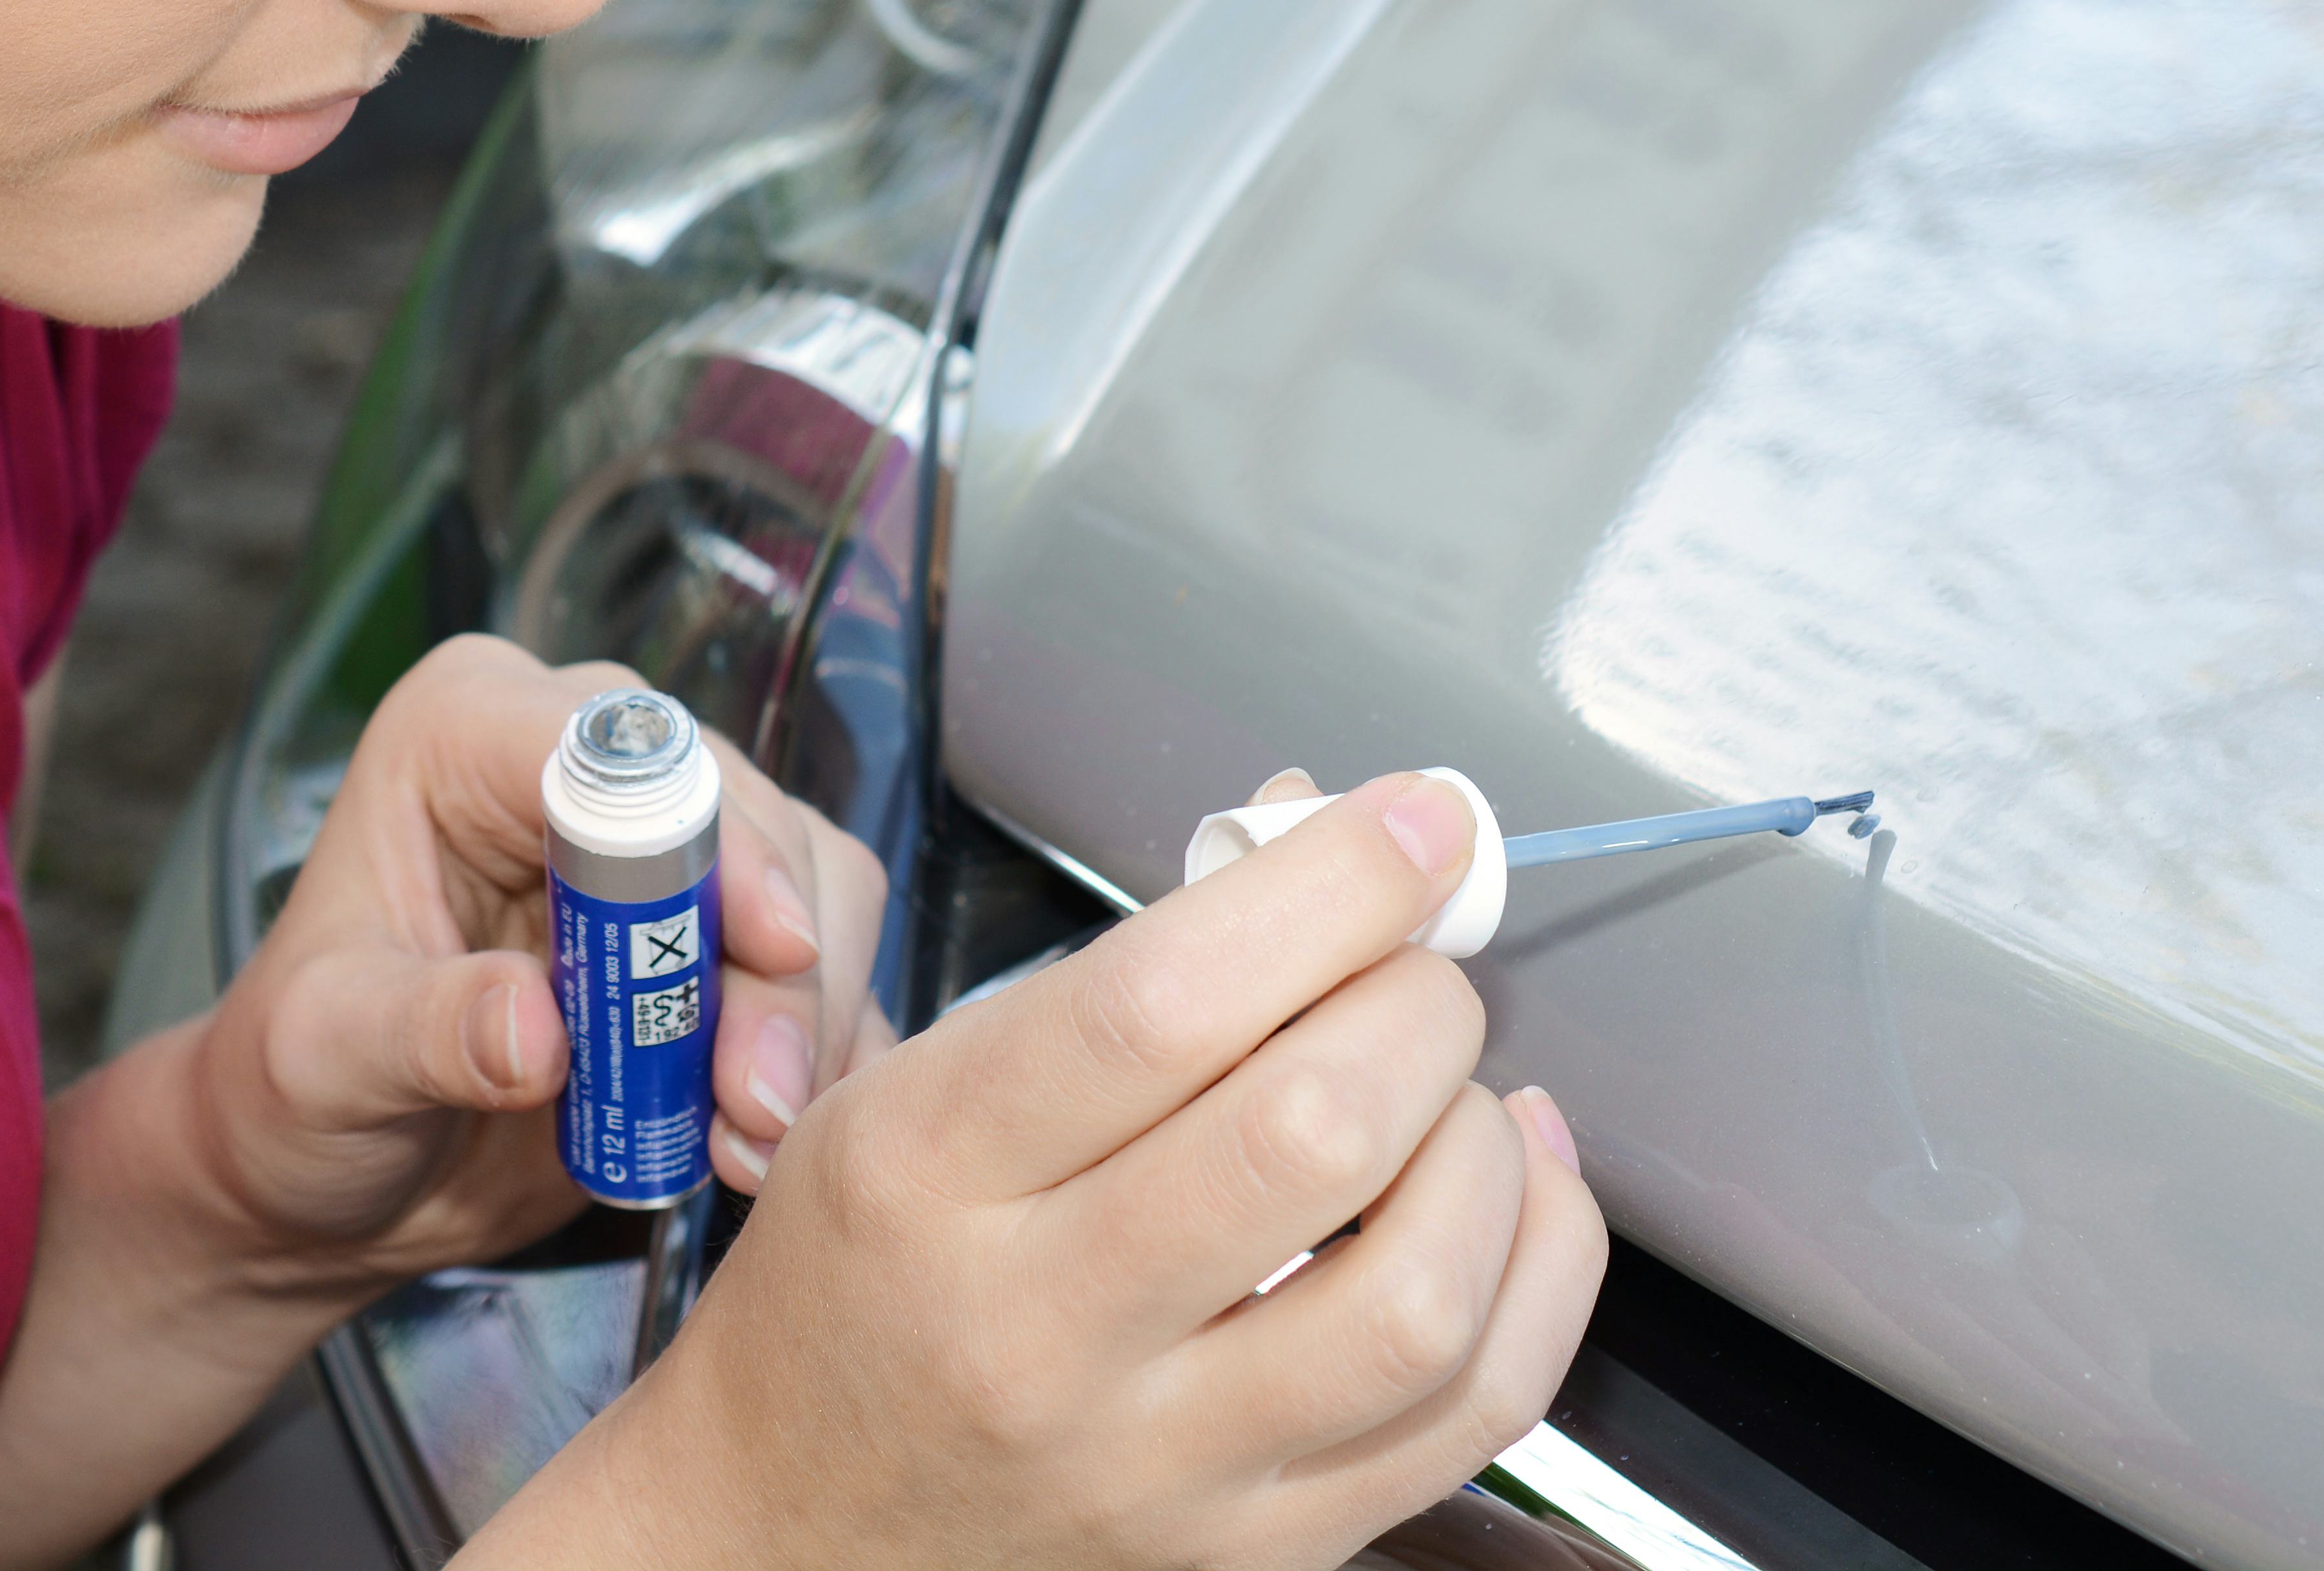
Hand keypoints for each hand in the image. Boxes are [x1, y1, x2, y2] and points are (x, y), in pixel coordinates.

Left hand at [180, 634, 890, 1289]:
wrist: (326, 1178)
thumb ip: (424, 1033)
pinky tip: (770, 1143)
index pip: (623, 746)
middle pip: (745, 818)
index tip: (771, 947)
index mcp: (467, 734)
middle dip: (775, 963)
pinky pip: (821, 972)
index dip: (714, 838)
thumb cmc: (293, 1089)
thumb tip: (536, 1034)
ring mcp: (661, 850)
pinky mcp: (713, 939)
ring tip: (749, 1140)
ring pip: (813, 887)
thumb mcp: (326, 1059)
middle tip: (756, 1100)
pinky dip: (819, 1058)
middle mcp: (578, 764)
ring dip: (803, 1020)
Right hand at [490, 771, 1605, 1570]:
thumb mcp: (912, 1086)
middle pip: (1307, 1135)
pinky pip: (1471, 1418)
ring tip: (1456, 1094)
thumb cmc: (860, 1276)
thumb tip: (1330, 832)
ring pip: (1417, 1301)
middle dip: (1415, 1007)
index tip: (1408, 826)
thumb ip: (1116, 970)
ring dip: (1484, 1152)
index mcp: (930, 1170)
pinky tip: (1515, 1195)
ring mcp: (1157, 1463)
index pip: (1164, 1005)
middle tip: (1415, 966)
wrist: (786, 1523)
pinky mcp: (1255, 1551)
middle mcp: (1037, 1329)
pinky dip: (1538, 1275)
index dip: (1328, 890)